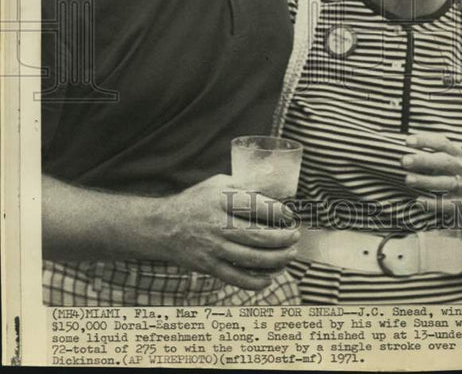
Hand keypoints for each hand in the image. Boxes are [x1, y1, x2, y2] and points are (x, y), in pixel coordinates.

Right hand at [155, 174, 299, 290]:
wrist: (164, 226)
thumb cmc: (196, 201)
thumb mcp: (218, 183)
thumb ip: (244, 184)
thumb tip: (273, 186)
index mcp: (221, 199)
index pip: (256, 206)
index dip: (278, 212)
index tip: (289, 215)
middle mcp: (218, 224)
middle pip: (258, 236)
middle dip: (282, 239)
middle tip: (295, 237)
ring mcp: (213, 247)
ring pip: (251, 258)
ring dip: (276, 259)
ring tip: (290, 255)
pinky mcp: (209, 266)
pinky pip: (236, 278)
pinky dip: (255, 281)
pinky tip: (269, 278)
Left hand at [402, 132, 461, 222]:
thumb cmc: (453, 177)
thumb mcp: (447, 163)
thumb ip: (430, 155)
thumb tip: (402, 148)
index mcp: (457, 154)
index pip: (442, 143)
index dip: (426, 140)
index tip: (407, 141)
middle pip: (444, 161)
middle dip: (424, 160)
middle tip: (404, 160)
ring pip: (446, 182)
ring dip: (426, 181)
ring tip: (407, 179)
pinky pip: (448, 204)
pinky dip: (433, 203)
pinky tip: (419, 201)